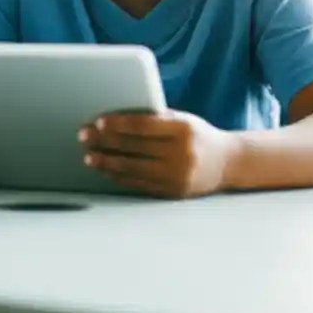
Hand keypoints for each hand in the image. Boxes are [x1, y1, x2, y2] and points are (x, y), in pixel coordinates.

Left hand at [78, 110, 237, 198]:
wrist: (227, 163)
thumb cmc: (198, 136)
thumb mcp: (183, 120)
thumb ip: (155, 119)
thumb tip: (116, 120)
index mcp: (184, 129)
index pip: (144, 125)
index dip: (118, 124)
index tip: (98, 122)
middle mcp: (181, 154)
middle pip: (134, 147)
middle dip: (105, 141)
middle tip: (85, 136)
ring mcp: (177, 176)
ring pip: (133, 169)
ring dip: (107, 162)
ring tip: (89, 156)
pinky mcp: (172, 192)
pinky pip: (139, 184)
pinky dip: (120, 177)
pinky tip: (107, 170)